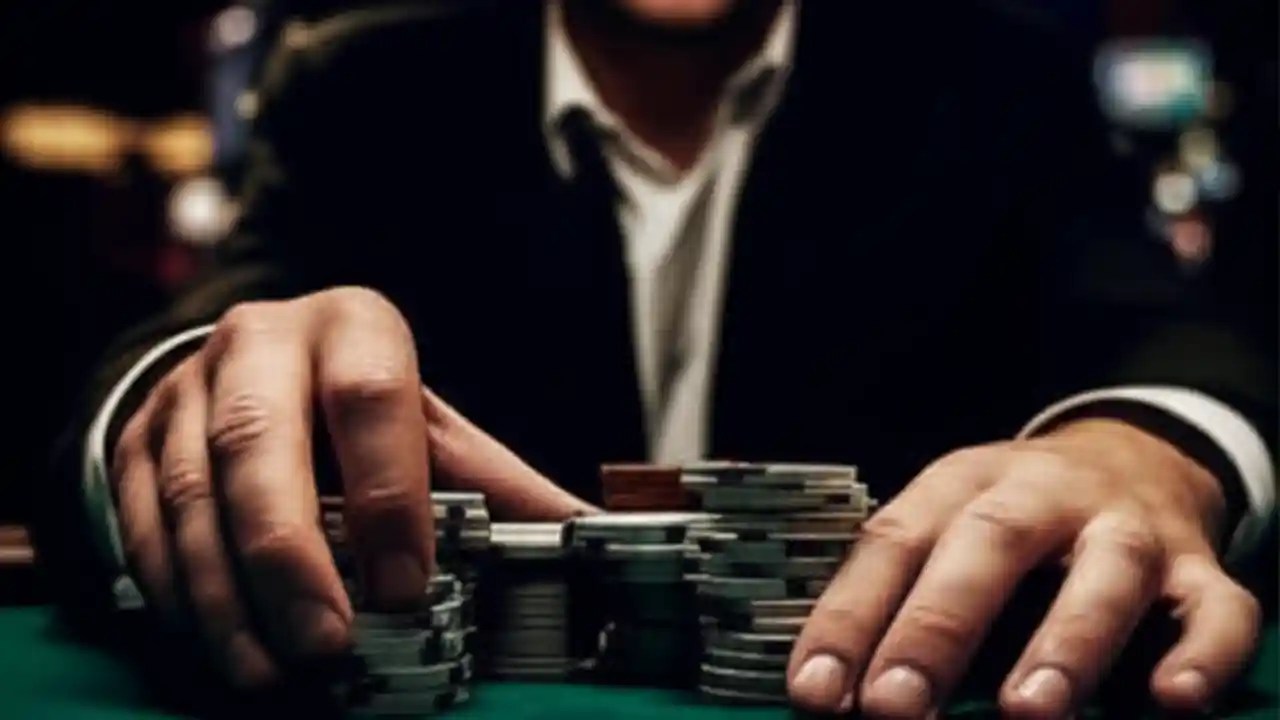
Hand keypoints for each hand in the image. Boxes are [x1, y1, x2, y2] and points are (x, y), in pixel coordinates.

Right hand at [111, 287, 594, 687]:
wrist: (258, 368)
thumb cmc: (362, 404)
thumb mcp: (431, 430)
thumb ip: (500, 486)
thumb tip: (595, 536)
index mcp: (354, 326)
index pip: (370, 397)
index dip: (388, 493)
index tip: (405, 584)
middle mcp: (262, 340)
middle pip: (260, 441)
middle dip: (290, 555)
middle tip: (326, 644)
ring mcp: (187, 385)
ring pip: (193, 491)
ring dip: (227, 593)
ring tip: (272, 668)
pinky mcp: (135, 436)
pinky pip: (141, 519)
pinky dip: (176, 590)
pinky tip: (218, 640)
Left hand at [788, 418, 1260, 718]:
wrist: (1131, 453)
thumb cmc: (1012, 516)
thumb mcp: (948, 525)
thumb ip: (904, 594)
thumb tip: (838, 692)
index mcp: (961, 483)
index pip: (894, 542)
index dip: (850, 617)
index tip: (816, 691)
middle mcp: (1043, 494)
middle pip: (988, 545)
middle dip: (938, 628)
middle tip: (894, 706)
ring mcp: (1127, 528)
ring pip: (1106, 572)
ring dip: (1066, 642)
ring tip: (1028, 713)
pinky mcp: (1200, 566)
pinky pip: (1216, 606)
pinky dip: (1201, 652)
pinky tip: (1172, 699)